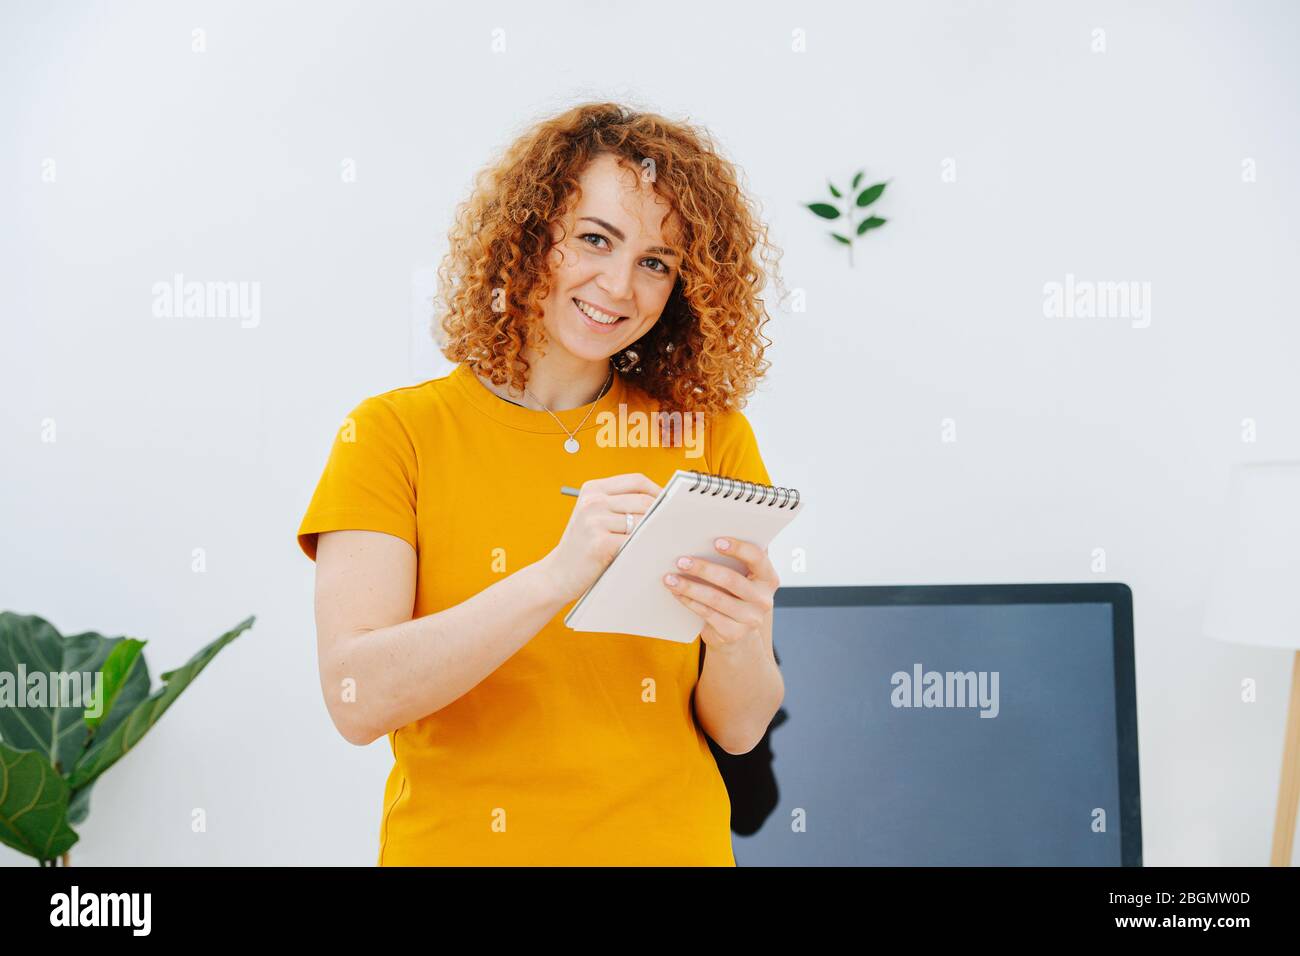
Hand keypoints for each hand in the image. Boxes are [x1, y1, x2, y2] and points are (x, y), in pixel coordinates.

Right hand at [539, 472, 661, 602]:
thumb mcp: (595, 515)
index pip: (636, 481)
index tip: (668, 504)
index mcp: (593, 489)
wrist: (558, 573)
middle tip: (667, 527)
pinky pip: (635, 541)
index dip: (657, 490)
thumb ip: (621, 504)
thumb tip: (664, 501)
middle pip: (644, 500)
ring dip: (653, 532)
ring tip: (656, 541)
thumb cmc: (584, 545)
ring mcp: (595, 521)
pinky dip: (645, 547)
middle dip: (660, 514)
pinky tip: (645, 553)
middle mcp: (593, 501)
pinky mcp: (600, 543)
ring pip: (643, 521)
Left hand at [662, 537, 779, 650]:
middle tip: (680, 561)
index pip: (757, 558)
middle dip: (703, 569)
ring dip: (689, 587)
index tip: (715, 541)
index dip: (738, 548)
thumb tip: (707, 534)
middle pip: (731, 580)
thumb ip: (737, 558)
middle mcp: (763, 599)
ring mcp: (750, 619)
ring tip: (670, 578)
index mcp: (768, 578)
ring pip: (716, 599)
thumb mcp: (743, 577)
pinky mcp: (733, 634)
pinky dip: (689, 601)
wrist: (738, 634)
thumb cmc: (735, 595)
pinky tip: (677, 593)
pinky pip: (707, 614)